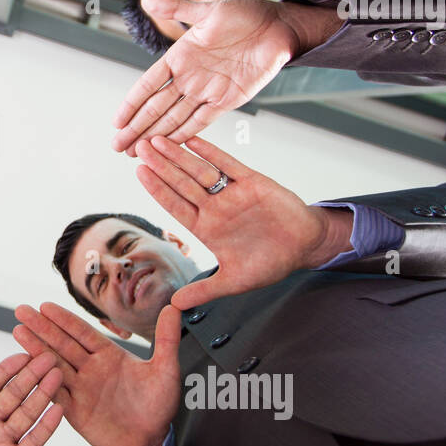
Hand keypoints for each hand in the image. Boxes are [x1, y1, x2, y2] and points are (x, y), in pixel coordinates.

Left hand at [0, 351, 62, 445]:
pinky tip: (56, 409)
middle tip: (47, 355)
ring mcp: (1, 443)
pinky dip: (44, 427)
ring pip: (25, 413)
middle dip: (30, 375)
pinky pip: (31, 442)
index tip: (20, 353)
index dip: (4, 370)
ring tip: (56, 374)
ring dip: (41, 394)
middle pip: (12, 395)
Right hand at [13, 301, 181, 445]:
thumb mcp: (166, 370)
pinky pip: (56, 394)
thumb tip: (174, 307)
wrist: (150, 442)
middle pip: (62, 344)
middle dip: (42, 328)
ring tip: (17, 332)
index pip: (82, 332)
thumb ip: (167, 339)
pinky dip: (43, 382)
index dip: (64, 320)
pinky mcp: (75, 412)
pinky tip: (29, 369)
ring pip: (54, 366)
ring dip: (36, 350)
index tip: (46, 305)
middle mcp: (90, 369)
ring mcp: (81, 389)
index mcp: (108, 356)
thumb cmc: (158, 406)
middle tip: (21, 311)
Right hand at [112, 0, 311, 151]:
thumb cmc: (246, 14)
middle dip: (137, 128)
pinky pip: (202, 120)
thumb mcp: (208, 10)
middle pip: (157, 107)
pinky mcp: (228, 99)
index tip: (116, 122)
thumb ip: (176, 9)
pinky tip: (170, 146)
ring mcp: (208, 90)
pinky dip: (186, 134)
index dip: (132, 104)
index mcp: (181, 56)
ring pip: (175, 118)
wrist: (279, 26)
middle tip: (118, 148)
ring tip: (136, 152)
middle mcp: (190, 77)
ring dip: (156, 136)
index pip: (148, 85)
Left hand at [133, 135, 353, 306]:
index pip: (174, 206)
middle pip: (181, 183)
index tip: (139, 172)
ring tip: (158, 139)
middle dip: (160, 166)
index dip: (156, 189)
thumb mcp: (234, 281)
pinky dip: (212, 152)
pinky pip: (229, 164)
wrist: (306, 247)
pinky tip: (193, 140)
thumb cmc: (271, 263)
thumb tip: (175, 306)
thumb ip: (204, 290)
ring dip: (179, 155)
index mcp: (207, 228)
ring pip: (200, 170)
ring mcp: (232, 194)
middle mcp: (215, 208)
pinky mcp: (253, 182)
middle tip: (140, 147)